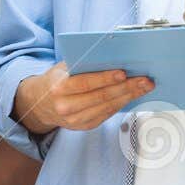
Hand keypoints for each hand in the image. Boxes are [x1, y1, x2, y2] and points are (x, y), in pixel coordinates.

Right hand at [16, 63, 154, 132]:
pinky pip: (107, 115)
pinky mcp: (84, 126)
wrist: (39, 104)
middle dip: (127, 88)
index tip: (124, 73)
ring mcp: (75, 120)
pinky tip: (132, 96)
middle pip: (101, 97)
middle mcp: (66, 106)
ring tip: (144, 87)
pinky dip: (121, 104)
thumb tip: (112, 57)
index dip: (106, 78)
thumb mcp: (63, 68)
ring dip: (129, 97)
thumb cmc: (56, 80)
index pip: (86, 83)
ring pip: (107, 108)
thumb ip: (83, 64)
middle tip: (145, 80)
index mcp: (59, 88)